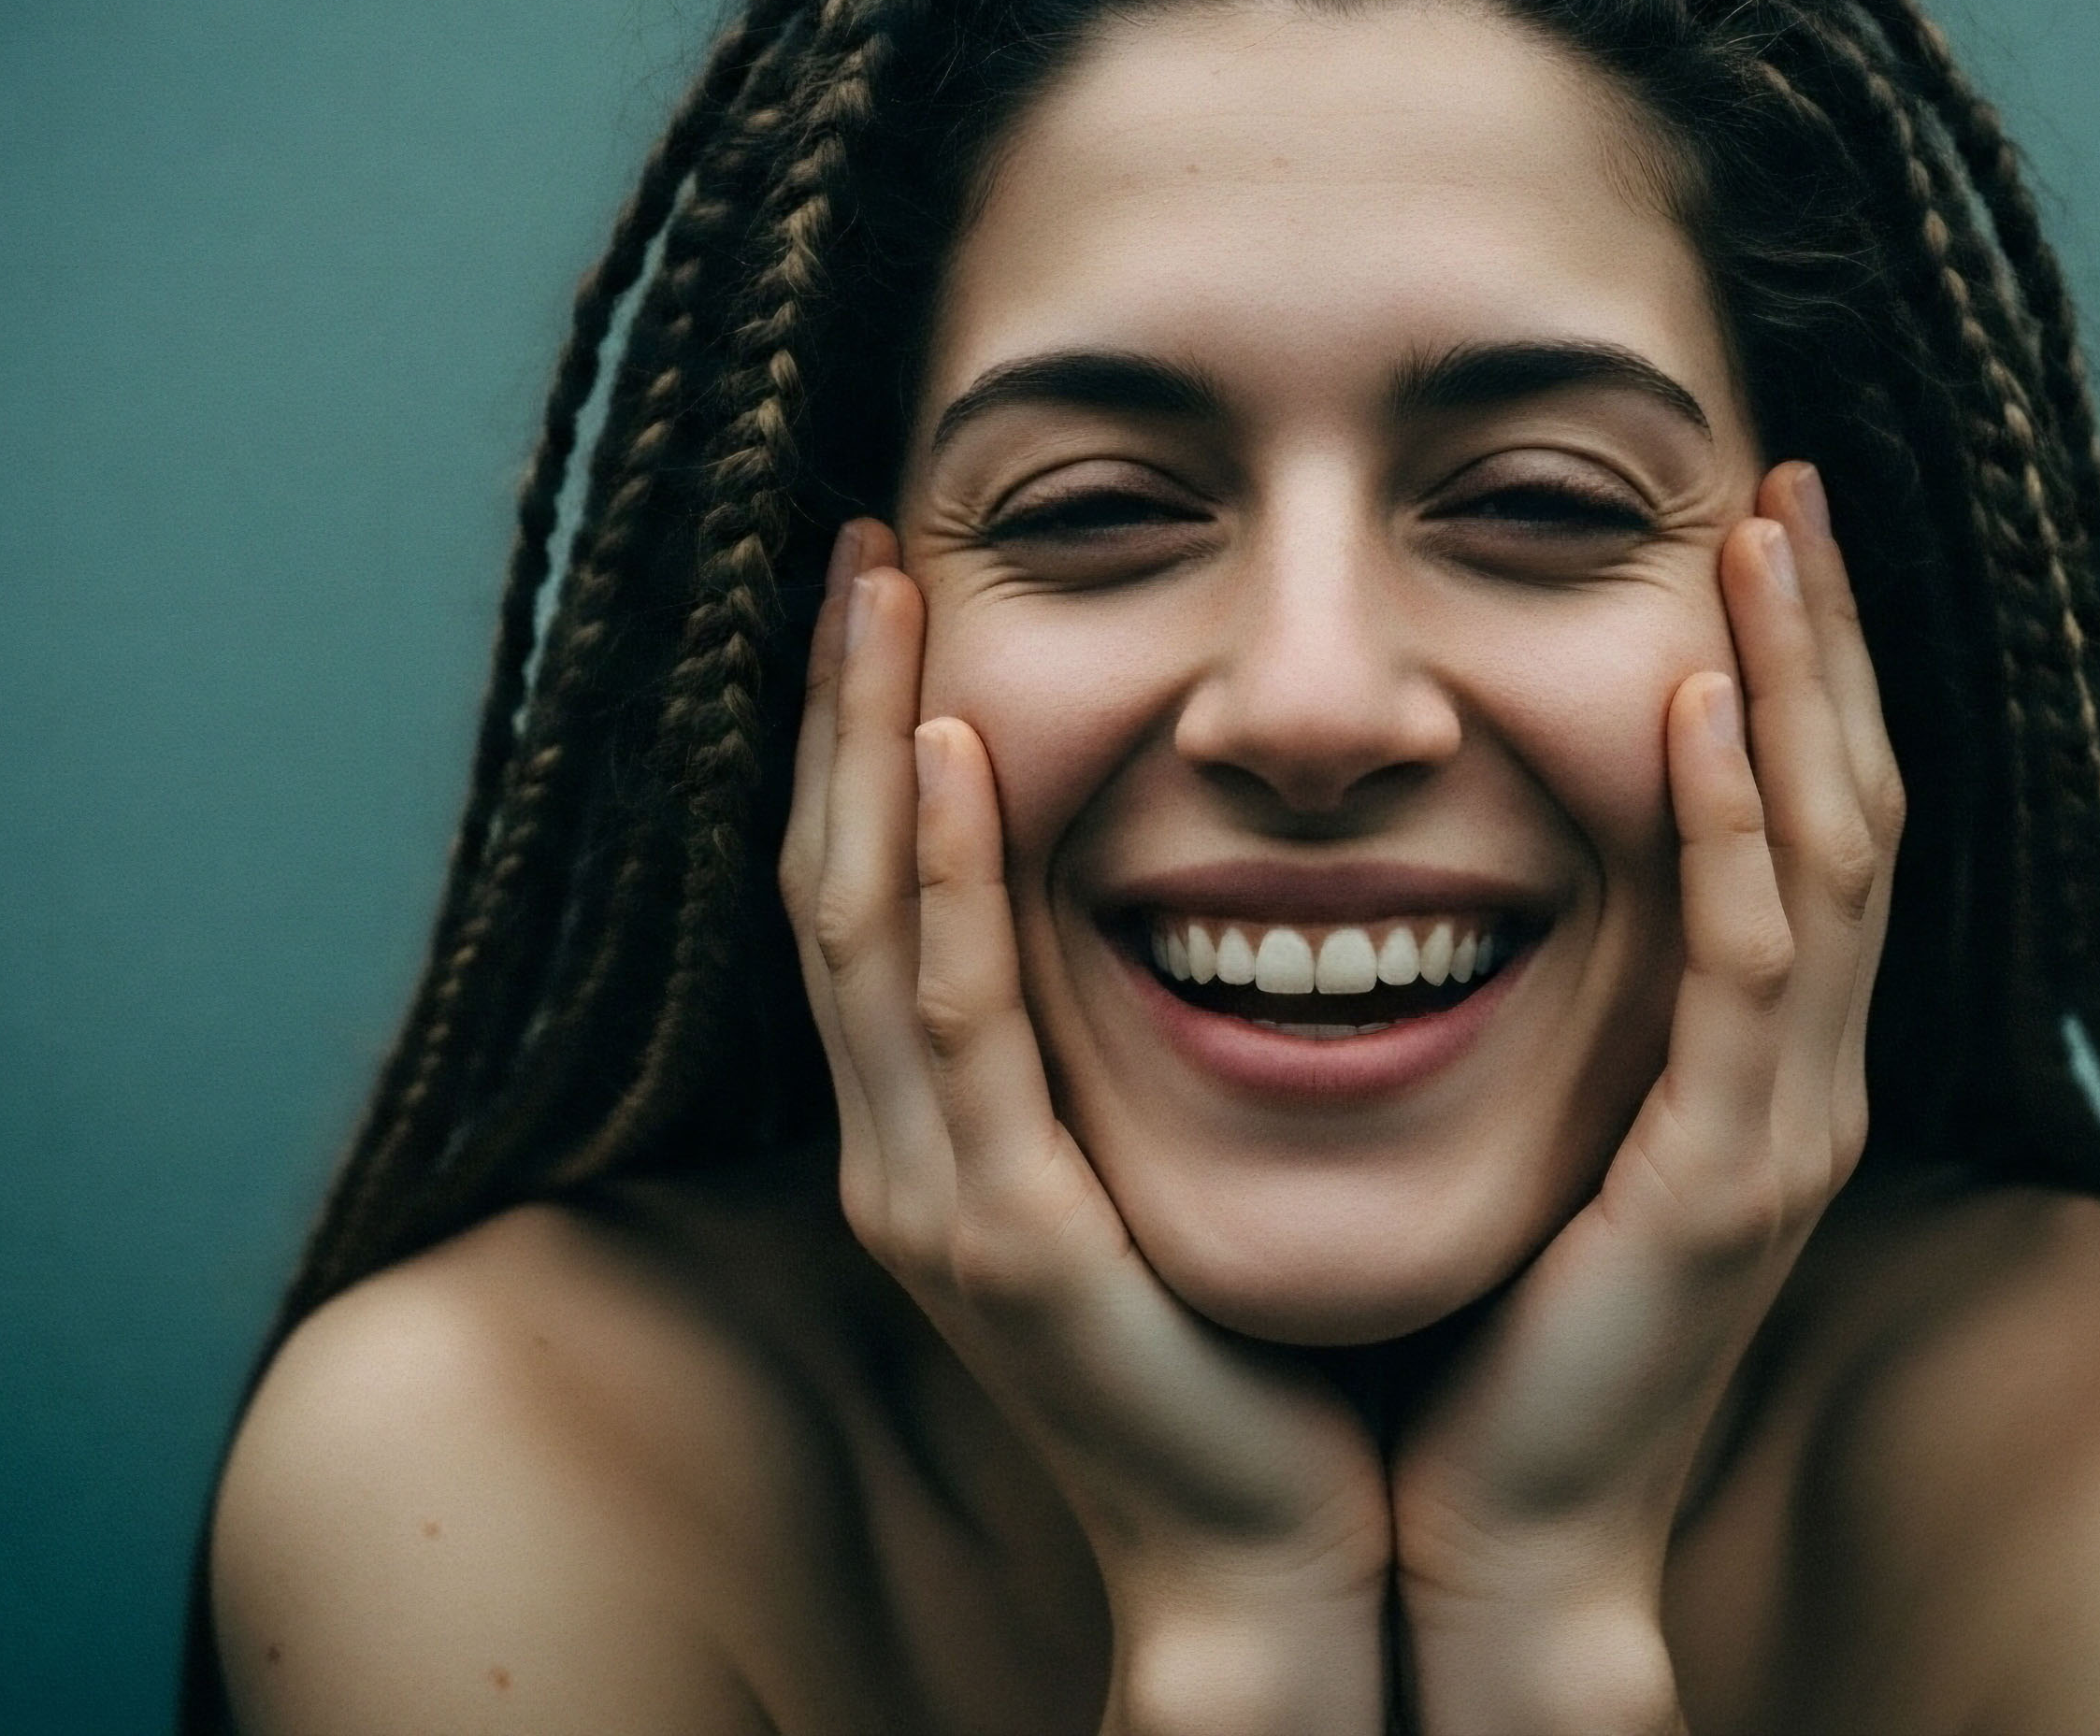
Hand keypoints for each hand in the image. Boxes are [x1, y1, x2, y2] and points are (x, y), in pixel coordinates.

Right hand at [780, 522, 1390, 1735]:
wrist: (1272, 1562)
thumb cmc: (1250, 1362)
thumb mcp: (1162, 1165)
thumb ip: (1132, 1049)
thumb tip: (1184, 890)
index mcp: (940, 1132)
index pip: (866, 889)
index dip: (857, 733)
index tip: (891, 579)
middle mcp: (902, 1152)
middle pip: (828, 877)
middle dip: (832, 700)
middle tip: (861, 536)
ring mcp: (933, 1197)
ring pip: (858, 925)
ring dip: (860, 742)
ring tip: (880, 587)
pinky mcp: (1002, 1239)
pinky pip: (951, 1024)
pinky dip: (937, 881)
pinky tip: (947, 754)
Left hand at [1389, 465, 1901, 1735]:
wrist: (1497, 1544)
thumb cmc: (1492, 1346)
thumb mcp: (1544, 1133)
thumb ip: (1557, 1015)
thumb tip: (1468, 867)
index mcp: (1761, 1067)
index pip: (1807, 820)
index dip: (1800, 668)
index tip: (1753, 522)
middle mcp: (1805, 1081)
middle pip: (1853, 802)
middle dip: (1825, 633)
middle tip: (1781, 475)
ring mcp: (1785, 1129)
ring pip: (1829, 854)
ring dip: (1799, 679)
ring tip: (1760, 530)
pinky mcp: (1724, 1184)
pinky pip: (1749, 967)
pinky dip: (1729, 825)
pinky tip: (1696, 707)